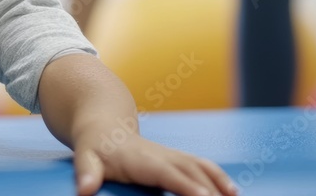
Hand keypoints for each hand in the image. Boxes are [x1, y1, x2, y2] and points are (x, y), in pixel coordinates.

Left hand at [73, 134, 237, 195]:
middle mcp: (163, 156)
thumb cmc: (94, 146)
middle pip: (192, 173)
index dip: (187, 186)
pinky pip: (202, 167)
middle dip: (211, 191)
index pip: (169, 174)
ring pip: (201, 168)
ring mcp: (172, 156)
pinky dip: (219, 178)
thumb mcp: (85, 157)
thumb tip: (84, 190)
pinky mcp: (177, 159)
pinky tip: (231, 192)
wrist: (103, 126)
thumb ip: (87, 173)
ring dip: (220, 183)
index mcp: (143, 159)